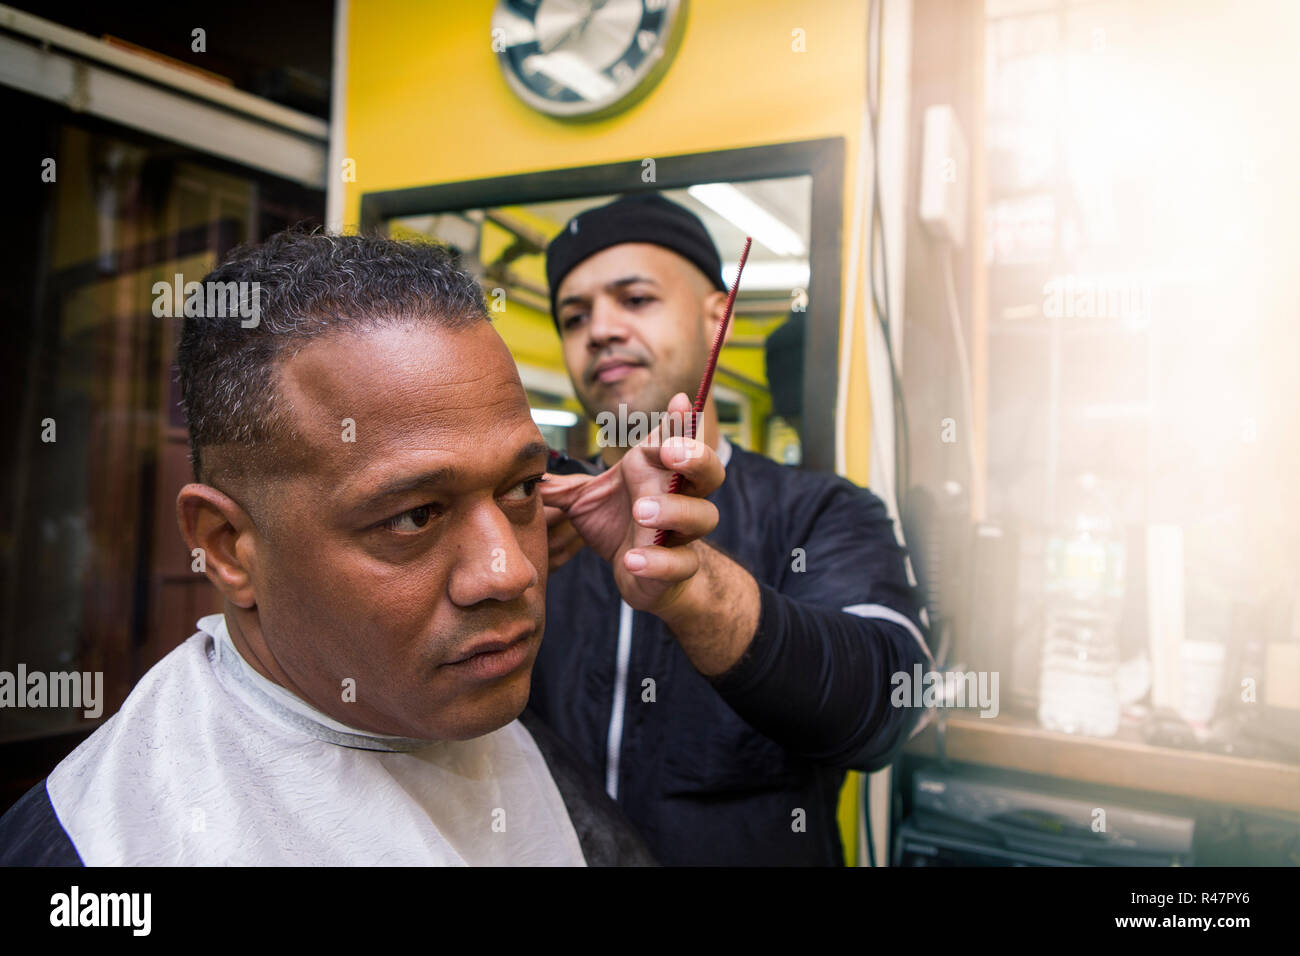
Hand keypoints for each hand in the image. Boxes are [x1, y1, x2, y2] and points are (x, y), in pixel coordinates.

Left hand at [540, 393, 724, 614]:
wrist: (637, 573)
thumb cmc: (614, 524)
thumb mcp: (584, 499)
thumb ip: (558, 485)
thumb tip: (523, 472)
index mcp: (657, 471)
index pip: (679, 438)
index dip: (682, 420)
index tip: (677, 400)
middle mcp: (679, 496)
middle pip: (709, 471)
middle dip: (695, 457)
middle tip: (671, 453)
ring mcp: (682, 533)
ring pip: (703, 516)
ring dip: (675, 511)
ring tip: (641, 512)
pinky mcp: (679, 568)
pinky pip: (682, 563)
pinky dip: (658, 562)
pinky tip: (632, 560)